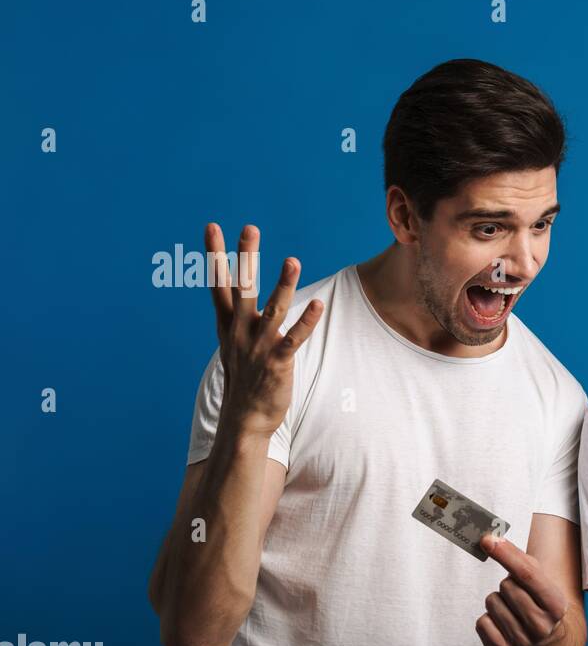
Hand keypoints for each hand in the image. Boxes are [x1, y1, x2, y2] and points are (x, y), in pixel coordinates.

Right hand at [206, 223, 322, 437]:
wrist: (244, 419)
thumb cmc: (243, 378)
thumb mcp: (232, 343)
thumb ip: (234, 316)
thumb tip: (233, 294)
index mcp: (228, 324)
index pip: (219, 283)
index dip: (215, 254)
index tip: (212, 226)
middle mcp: (240, 330)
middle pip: (242, 287)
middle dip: (245, 257)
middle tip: (249, 228)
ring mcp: (258, 346)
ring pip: (272, 308)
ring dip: (283, 284)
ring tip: (293, 260)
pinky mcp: (278, 362)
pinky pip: (294, 338)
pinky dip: (306, 321)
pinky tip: (317, 304)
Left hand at [475, 533, 570, 645]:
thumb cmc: (543, 611)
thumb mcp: (545, 588)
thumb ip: (522, 563)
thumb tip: (492, 540)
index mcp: (556, 606)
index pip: (527, 574)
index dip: (506, 554)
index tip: (488, 540)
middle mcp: (541, 626)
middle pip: (506, 586)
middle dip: (508, 586)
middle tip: (520, 599)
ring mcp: (522, 642)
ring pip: (492, 602)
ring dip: (498, 603)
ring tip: (512, 614)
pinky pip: (482, 622)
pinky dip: (488, 620)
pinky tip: (502, 627)